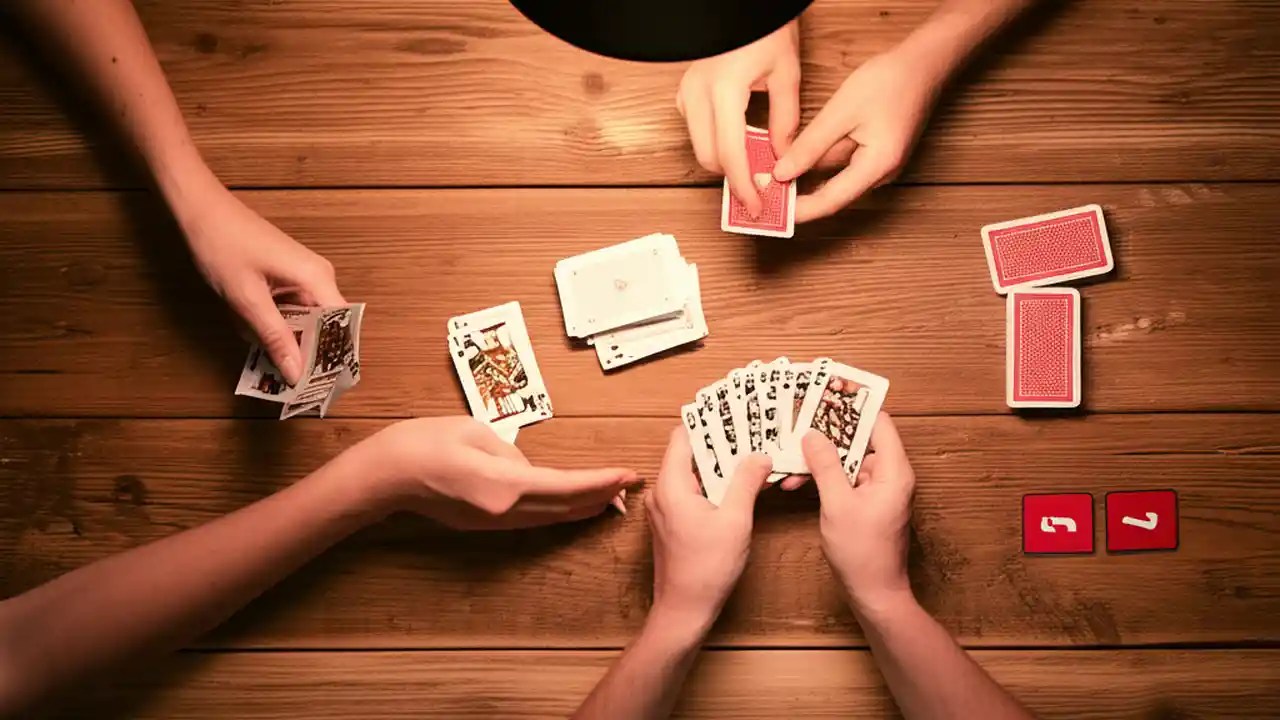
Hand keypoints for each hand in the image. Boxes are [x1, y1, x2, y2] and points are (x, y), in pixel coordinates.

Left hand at [177, 181, 343, 384]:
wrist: (200, 209)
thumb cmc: (223, 246)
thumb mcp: (246, 299)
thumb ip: (274, 337)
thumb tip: (296, 373)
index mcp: (317, 279)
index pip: (341, 329)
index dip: (333, 359)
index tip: (320, 388)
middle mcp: (318, 278)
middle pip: (327, 327)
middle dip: (310, 356)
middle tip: (292, 386)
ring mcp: (303, 277)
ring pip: (307, 322)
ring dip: (290, 343)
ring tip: (273, 368)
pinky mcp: (288, 277)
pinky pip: (292, 311)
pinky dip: (278, 328)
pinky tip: (258, 339)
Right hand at [358, 416, 638, 529]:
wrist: (386, 474)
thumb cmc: (424, 443)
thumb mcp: (475, 431)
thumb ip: (510, 452)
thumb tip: (529, 470)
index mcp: (504, 485)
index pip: (566, 486)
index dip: (600, 482)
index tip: (626, 475)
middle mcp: (503, 511)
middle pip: (564, 507)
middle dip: (600, 497)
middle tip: (629, 486)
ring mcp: (492, 522)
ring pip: (549, 518)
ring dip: (581, 508)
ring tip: (610, 498)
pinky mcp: (483, 524)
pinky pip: (531, 519)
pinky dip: (557, 512)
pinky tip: (570, 507)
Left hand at [646, 428, 772, 626]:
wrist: (684, 610)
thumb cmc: (706, 569)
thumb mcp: (735, 520)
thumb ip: (746, 482)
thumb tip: (759, 456)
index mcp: (671, 486)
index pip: (682, 437)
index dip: (706, 423)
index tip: (731, 413)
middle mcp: (662, 494)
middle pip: (688, 455)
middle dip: (719, 444)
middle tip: (748, 433)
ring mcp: (665, 510)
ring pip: (692, 476)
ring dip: (718, 467)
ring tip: (748, 457)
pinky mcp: (673, 524)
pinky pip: (692, 494)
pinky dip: (713, 487)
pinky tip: (737, 488)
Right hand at [677, 20, 800, 217]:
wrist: (742, 8)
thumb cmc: (764, 28)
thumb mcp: (786, 74)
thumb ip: (785, 122)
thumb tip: (782, 159)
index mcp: (724, 90)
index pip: (730, 154)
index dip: (744, 186)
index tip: (758, 205)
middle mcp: (697, 93)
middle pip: (710, 157)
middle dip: (734, 177)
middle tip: (760, 188)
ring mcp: (687, 92)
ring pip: (701, 147)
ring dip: (726, 161)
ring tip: (754, 165)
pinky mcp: (686, 91)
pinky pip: (696, 130)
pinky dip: (717, 142)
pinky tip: (740, 140)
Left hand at [774, 48, 941, 222]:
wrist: (923, 65)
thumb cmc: (889, 81)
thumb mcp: (841, 111)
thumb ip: (810, 146)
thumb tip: (782, 173)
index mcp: (878, 166)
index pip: (831, 201)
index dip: (799, 210)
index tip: (772, 211)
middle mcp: (882, 174)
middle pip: (833, 194)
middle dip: (798, 196)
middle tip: (765, 192)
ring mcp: (880, 166)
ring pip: (835, 178)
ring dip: (806, 177)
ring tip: (771, 174)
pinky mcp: (876, 155)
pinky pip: (843, 166)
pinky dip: (818, 164)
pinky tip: (796, 156)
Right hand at [804, 412, 914, 612]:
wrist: (875, 594)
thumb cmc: (863, 553)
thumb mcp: (837, 504)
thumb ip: (825, 466)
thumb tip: (813, 435)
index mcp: (894, 471)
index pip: (879, 423)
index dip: (855, 406)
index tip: (830, 392)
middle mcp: (891, 476)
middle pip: (860, 440)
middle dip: (828, 434)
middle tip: (800, 423)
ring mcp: (879, 490)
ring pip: (848, 461)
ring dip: (820, 461)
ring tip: (791, 463)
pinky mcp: (868, 503)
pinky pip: (845, 479)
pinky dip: (824, 479)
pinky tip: (798, 483)